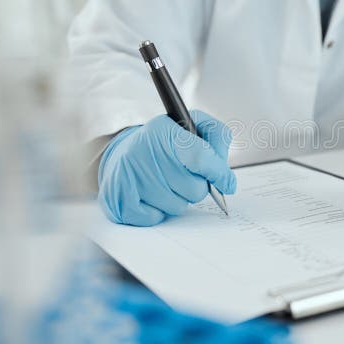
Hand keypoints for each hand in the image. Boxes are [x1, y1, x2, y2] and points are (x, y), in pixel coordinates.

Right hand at [99, 112, 236, 225]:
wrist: (121, 152)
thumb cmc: (165, 141)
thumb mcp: (192, 126)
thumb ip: (217, 139)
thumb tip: (226, 179)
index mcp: (163, 130)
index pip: (200, 157)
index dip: (219, 174)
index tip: (227, 184)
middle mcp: (142, 151)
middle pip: (194, 188)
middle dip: (197, 186)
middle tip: (184, 175)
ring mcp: (128, 177)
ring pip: (177, 206)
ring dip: (178, 198)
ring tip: (165, 182)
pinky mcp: (117, 200)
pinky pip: (156, 218)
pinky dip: (159, 211)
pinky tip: (151, 194)